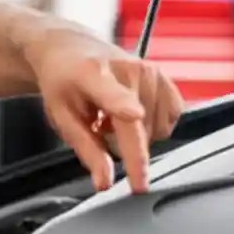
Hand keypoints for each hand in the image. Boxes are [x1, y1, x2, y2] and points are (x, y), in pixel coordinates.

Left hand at [27, 27, 183, 193]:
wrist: (70, 50)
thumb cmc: (64, 82)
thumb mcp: (62, 117)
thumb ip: (87, 150)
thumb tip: (105, 182)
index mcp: (94, 75)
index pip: (114, 98)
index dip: (125, 110)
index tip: (134, 118)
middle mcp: (128, 68)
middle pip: (140, 130)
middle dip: (121, 142)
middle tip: (98, 124)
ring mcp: (151, 70)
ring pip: (158, 130)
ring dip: (137, 133)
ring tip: (113, 115)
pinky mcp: (166, 77)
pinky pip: (171, 119)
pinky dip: (152, 124)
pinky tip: (132, 111)